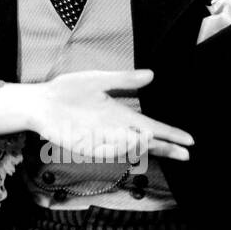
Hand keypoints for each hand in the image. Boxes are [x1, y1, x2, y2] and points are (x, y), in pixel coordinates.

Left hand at [28, 69, 192, 160]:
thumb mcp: (98, 80)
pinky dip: (120, 148)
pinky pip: (109, 152)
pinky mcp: (88, 148)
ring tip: (152, 139)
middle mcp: (115, 130)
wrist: (41, 102)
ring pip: (130, 149)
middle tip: (186, 155)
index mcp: (121, 115)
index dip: (170, 134)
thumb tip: (151, 74)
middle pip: (146, 144)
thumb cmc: (67, 90)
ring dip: (142, 146)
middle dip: (166, 149)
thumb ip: (124, 80)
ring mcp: (102, 141)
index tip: (189, 139)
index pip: (152, 127)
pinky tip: (130, 142)